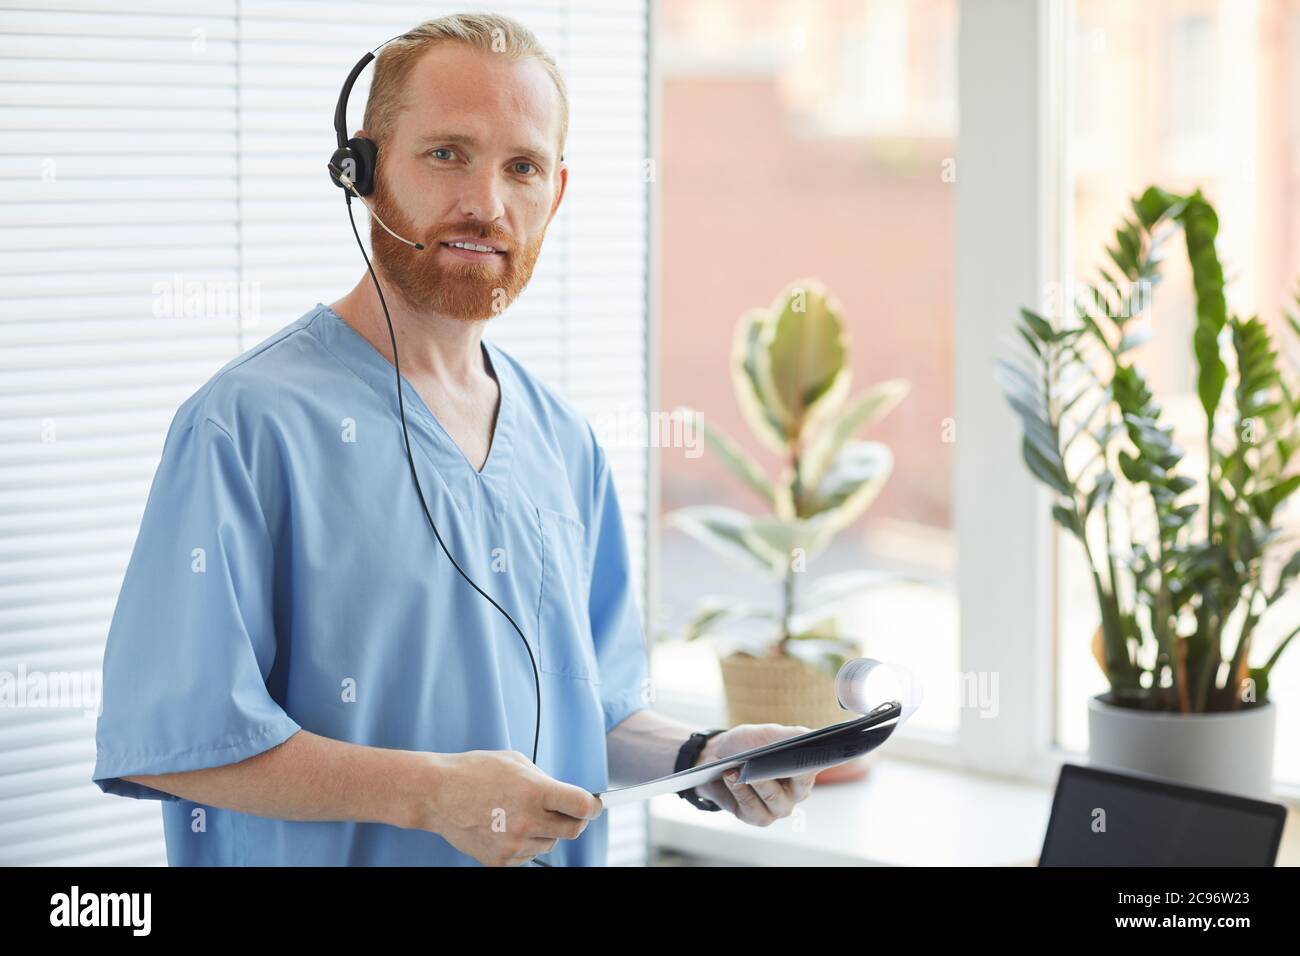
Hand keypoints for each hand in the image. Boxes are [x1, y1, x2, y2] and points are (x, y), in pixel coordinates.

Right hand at [420, 750, 601, 866]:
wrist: (437, 794)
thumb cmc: (476, 772)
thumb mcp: (517, 763)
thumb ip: (545, 781)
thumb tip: (566, 797)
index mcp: (535, 792)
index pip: (583, 807)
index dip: (594, 806)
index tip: (594, 805)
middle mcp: (527, 821)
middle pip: (573, 830)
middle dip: (575, 820)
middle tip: (567, 812)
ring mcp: (513, 845)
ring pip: (549, 844)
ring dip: (545, 832)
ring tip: (521, 815)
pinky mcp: (500, 862)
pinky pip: (527, 857)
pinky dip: (525, 844)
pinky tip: (508, 828)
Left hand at [690, 724, 817, 825]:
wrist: (717, 757)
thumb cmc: (748, 745)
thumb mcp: (770, 734)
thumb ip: (794, 735)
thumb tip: (816, 735)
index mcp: (803, 771)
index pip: (814, 768)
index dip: (811, 762)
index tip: (806, 754)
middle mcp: (794, 794)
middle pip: (798, 789)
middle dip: (784, 772)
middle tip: (771, 761)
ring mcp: (777, 808)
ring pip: (773, 798)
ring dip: (756, 781)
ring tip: (741, 767)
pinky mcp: (757, 818)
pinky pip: (752, 808)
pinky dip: (740, 790)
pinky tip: (730, 775)